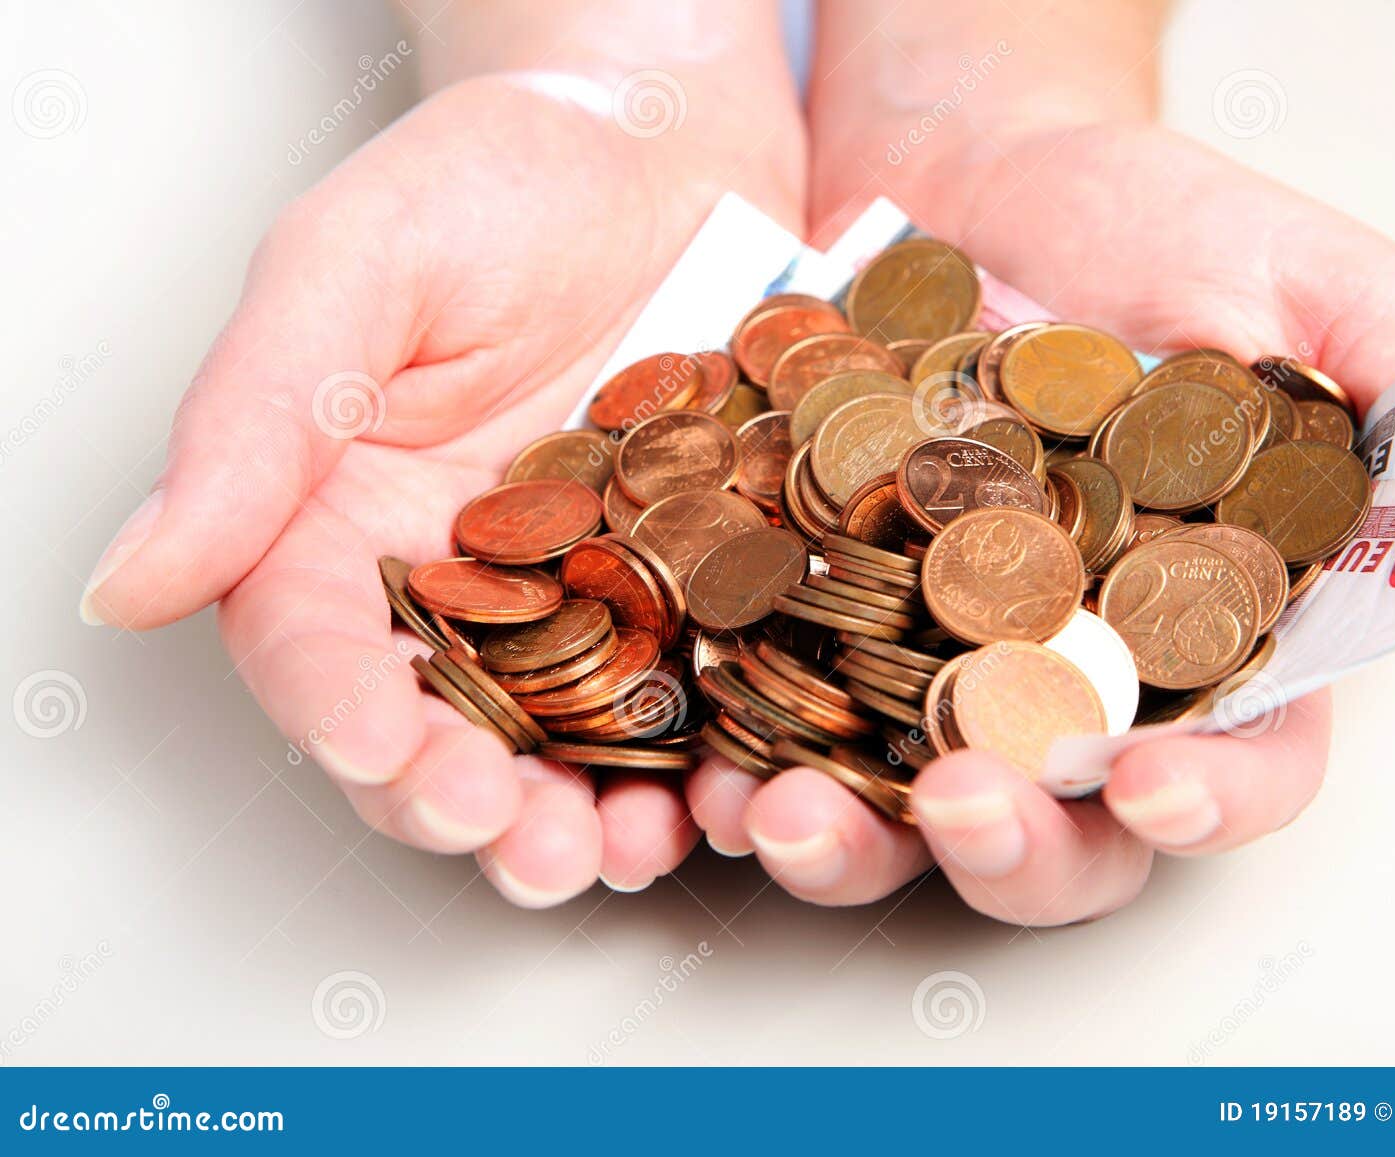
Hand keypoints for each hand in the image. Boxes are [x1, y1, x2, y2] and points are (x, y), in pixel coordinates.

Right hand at [81, 63, 802, 904]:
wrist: (665, 144)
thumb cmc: (497, 176)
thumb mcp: (357, 266)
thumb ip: (254, 419)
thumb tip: (128, 581)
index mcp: (344, 520)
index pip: (316, 649)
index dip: (341, 715)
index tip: (381, 751)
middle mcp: (459, 582)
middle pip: (442, 732)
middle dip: (472, 803)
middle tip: (520, 838)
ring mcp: (584, 599)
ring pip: (569, 745)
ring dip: (591, 816)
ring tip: (623, 845)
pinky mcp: (694, 591)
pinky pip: (698, 694)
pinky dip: (709, 755)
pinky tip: (730, 784)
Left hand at [686, 34, 1394, 921]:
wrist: (970, 173)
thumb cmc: (1144, 220)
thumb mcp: (1294, 272)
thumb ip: (1385, 376)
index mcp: (1215, 633)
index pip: (1248, 757)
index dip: (1216, 797)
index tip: (1155, 786)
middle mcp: (1077, 679)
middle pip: (1068, 827)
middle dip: (1019, 845)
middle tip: (964, 806)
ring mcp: (939, 666)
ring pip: (904, 809)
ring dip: (850, 840)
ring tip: (786, 813)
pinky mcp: (823, 625)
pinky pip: (778, 721)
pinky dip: (737, 754)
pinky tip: (700, 762)